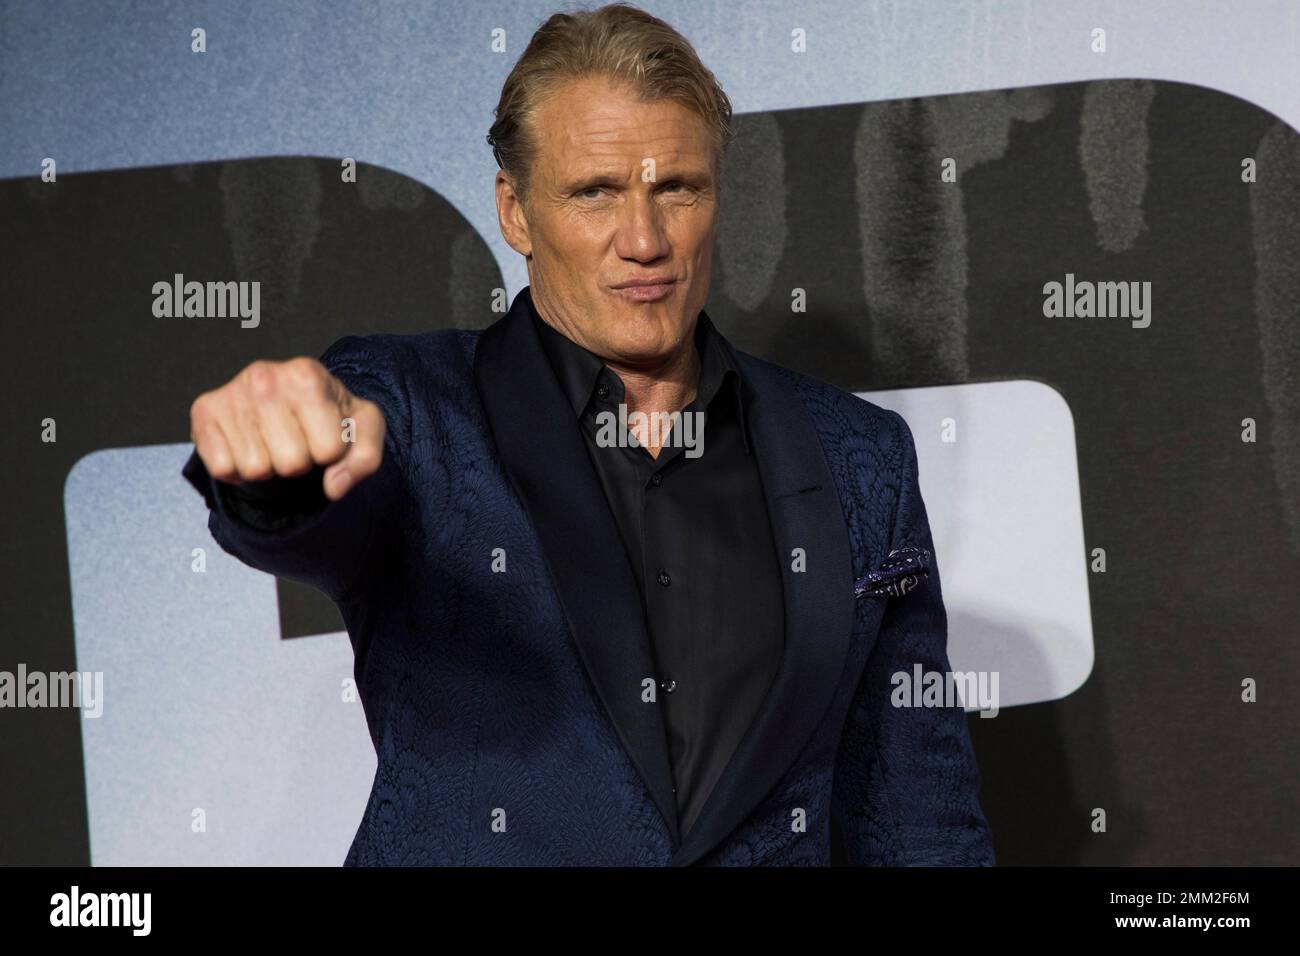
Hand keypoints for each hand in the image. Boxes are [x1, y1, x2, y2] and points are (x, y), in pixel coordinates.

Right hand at [189, 357, 384, 501]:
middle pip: (292, 463)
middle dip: (300, 463)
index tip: (324, 435)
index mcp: (308, 375)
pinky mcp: (204, 411)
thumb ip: (365, 458)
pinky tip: (248, 445)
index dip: (331, 453)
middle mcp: (265, 376)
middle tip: (296, 441)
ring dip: (269, 468)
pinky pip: (222, 469)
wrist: (287, 400)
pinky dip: (238, 470)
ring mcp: (231, 393)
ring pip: (257, 469)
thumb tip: (335, 487)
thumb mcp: (362, 428)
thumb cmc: (329, 414)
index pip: (329, 451)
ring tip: (273, 441)